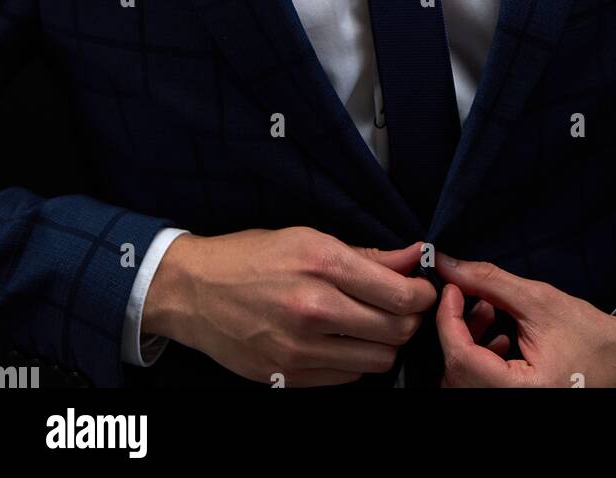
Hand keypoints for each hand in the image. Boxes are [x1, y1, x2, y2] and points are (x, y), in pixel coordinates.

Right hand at [142, 228, 436, 385]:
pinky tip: (343, 340)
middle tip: (401, 306)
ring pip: (378, 360)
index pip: (398, 294)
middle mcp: (314, 309)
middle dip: (409, 319)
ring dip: (385, 344)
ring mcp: (301, 348)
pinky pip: (348, 378)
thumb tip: (412, 256)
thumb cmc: (251, 257)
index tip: (421, 288)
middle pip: (396, 330)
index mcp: (322, 264)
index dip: (421, 293)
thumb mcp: (308, 238)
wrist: (194, 291)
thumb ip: (366, 254)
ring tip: (371, 324)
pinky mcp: (289, 376)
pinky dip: (356, 361)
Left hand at [434, 254, 615, 387]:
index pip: (461, 358)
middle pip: (457, 373)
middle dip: (457, 331)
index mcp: (523, 390)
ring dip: (466, 343)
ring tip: (489, 313)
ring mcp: (511, 405)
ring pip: (463, 380)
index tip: (450, 288)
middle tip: (472, 299)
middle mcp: (513, 405)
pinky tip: (499, 337)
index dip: (448, 319)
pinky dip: (477, 359)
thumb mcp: (539, 300)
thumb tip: (449, 265)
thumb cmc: (589, 334)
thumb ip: (489, 282)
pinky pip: (478, 386)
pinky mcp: (512, 401)